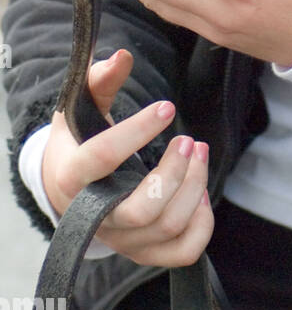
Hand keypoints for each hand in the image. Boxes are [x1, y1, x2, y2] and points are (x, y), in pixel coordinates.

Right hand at [41, 50, 212, 267]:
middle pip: (142, 209)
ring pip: (167, 226)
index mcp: (73, 177)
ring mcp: (123, 240)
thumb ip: (100, 81)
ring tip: (199, 152)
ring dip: (194, 187)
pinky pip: (184, 252)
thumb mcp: (79, 109)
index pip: (102, 159)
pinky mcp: (145, 253)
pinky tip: (200, 192)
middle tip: (190, 140)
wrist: (69, 191)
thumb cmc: (78, 143)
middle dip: (175, 172)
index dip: (137, 132)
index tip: (167, 107)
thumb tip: (123, 56)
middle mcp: (95, 218)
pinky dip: (202, 224)